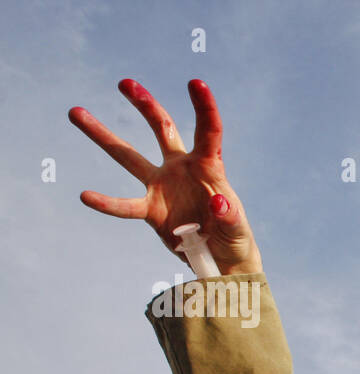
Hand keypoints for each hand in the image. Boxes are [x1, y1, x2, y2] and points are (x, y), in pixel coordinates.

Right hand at [69, 79, 261, 275]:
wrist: (221, 259)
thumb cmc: (235, 238)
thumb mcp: (238, 229)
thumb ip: (231, 215)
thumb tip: (220, 202)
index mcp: (209, 168)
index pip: (208, 132)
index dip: (204, 107)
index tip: (195, 82)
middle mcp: (181, 169)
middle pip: (161, 129)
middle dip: (145, 106)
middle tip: (124, 83)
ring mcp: (162, 186)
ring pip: (128, 157)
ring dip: (102, 136)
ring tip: (76, 112)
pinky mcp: (150, 210)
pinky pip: (125, 205)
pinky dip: (107, 203)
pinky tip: (86, 196)